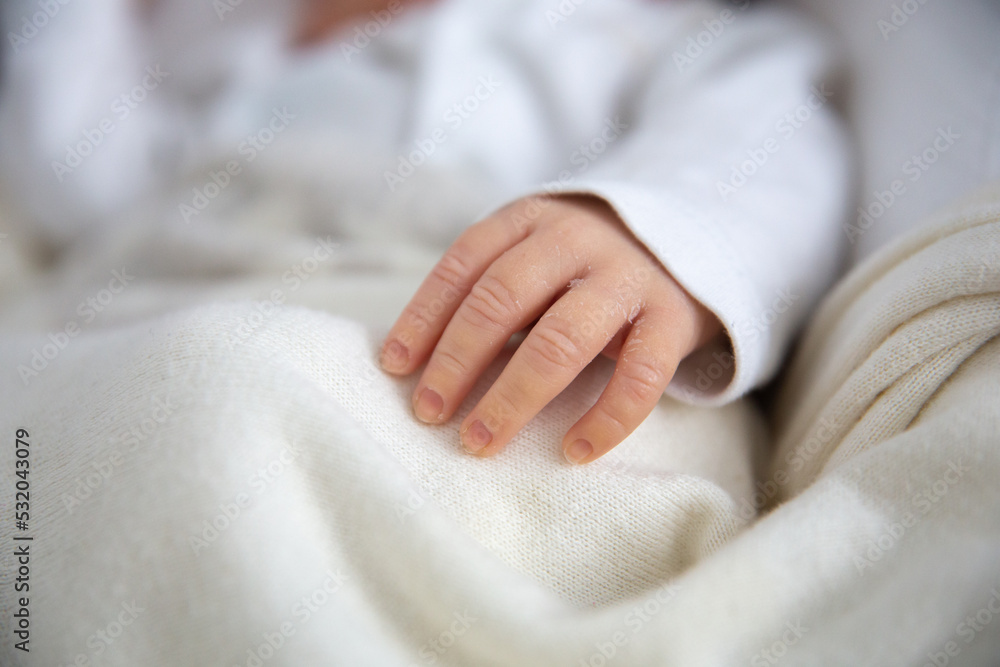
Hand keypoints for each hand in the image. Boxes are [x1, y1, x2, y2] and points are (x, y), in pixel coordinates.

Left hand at [380, 195, 721, 462]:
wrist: (688, 241)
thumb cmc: (585, 264)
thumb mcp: (535, 255)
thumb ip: (489, 291)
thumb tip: (416, 363)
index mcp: (531, 220)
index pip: (464, 264)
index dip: (424, 317)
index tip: (395, 368)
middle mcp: (577, 240)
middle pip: (502, 300)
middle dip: (458, 361)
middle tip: (429, 414)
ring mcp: (627, 278)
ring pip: (561, 340)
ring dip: (514, 396)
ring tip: (481, 440)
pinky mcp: (673, 318)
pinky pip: (640, 375)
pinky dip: (606, 418)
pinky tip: (574, 451)